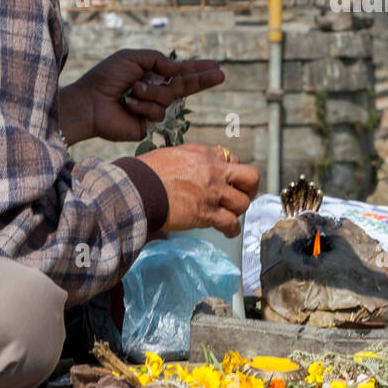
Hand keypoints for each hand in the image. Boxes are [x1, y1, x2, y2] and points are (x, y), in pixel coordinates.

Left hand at [59, 50, 223, 143]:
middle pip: (185, 86)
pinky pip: (158, 113)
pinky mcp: (148, 125)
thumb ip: (157, 59)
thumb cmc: (106, 78)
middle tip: (220, 75)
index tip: (215, 66)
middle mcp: (155, 92)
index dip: (198, 69)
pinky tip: (128, 105)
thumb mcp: (132, 58)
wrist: (89, 102)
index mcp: (151, 75)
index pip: (180, 72)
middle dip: (202, 80)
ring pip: (168, 98)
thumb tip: (178, 70)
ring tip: (132, 90)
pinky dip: (143, 106)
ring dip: (151, 92)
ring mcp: (152, 109)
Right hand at [135, 144, 259, 236]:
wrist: (137, 188)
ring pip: (242, 203)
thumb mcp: (172, 154)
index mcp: (204, 154)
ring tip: (230, 215)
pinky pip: (230, 223)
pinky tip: (228, 232)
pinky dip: (232, 230)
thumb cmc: (146, 172)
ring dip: (238, 211)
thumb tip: (191, 166)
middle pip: (250, 176)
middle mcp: (213, 171)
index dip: (231, 171)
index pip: (230, 158)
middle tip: (243, 195)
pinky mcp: (206, 213)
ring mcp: (212, 193)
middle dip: (250, 188)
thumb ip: (188, 159)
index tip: (227, 180)